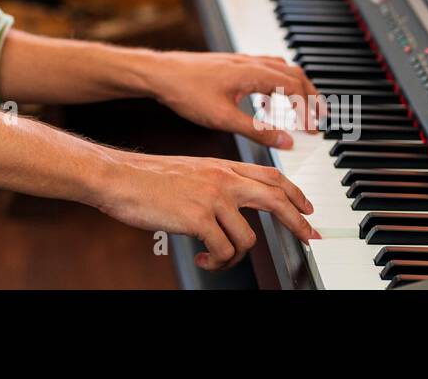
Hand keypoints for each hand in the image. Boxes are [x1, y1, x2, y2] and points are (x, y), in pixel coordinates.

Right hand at [95, 149, 319, 269]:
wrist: (119, 177)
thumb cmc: (145, 177)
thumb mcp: (188, 170)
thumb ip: (212, 181)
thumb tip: (227, 205)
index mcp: (220, 166)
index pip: (270, 176)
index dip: (294, 193)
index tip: (306, 208)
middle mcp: (222, 179)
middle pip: (276, 199)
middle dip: (298, 221)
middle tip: (308, 236)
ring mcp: (212, 198)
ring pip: (248, 237)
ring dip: (235, 256)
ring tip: (217, 257)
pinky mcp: (198, 218)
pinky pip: (224, 250)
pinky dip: (217, 261)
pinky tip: (204, 258)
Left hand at [147, 50, 325, 148]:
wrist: (159, 73)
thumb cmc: (186, 92)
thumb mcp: (224, 118)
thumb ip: (258, 131)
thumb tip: (287, 141)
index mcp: (253, 73)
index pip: (294, 87)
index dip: (308, 109)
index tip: (314, 129)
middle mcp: (250, 62)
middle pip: (293, 74)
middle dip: (310, 96)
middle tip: (320, 117)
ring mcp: (240, 60)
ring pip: (280, 68)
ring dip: (295, 87)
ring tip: (301, 107)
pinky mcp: (230, 64)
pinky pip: (264, 68)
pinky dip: (276, 82)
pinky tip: (266, 100)